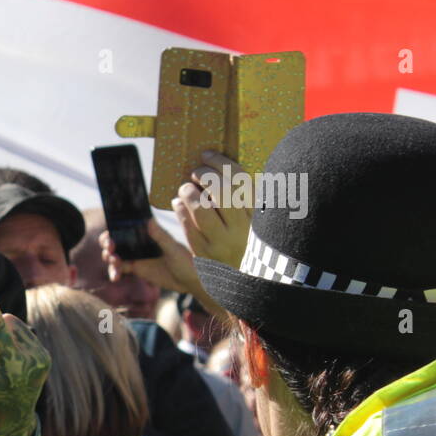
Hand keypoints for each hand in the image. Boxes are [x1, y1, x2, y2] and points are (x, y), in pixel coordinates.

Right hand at [100, 218, 199, 297]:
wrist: (191, 280)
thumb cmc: (187, 261)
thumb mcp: (173, 249)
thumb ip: (160, 236)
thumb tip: (149, 220)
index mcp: (148, 232)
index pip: (126, 227)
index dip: (114, 230)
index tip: (111, 239)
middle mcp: (140, 242)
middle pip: (116, 240)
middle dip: (108, 244)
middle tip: (111, 252)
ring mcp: (137, 255)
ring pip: (116, 255)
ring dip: (110, 259)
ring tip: (115, 266)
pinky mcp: (136, 268)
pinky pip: (120, 269)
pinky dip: (115, 272)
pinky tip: (116, 277)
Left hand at [173, 150, 251, 268]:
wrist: (241, 281)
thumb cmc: (243, 241)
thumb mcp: (251, 219)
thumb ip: (239, 196)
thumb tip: (214, 167)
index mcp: (257, 214)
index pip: (241, 180)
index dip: (221, 162)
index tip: (207, 154)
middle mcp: (242, 228)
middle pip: (222, 191)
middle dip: (204, 175)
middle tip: (195, 172)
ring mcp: (222, 243)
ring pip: (203, 209)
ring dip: (189, 193)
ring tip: (185, 188)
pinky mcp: (204, 255)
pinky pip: (188, 227)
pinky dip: (180, 211)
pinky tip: (178, 203)